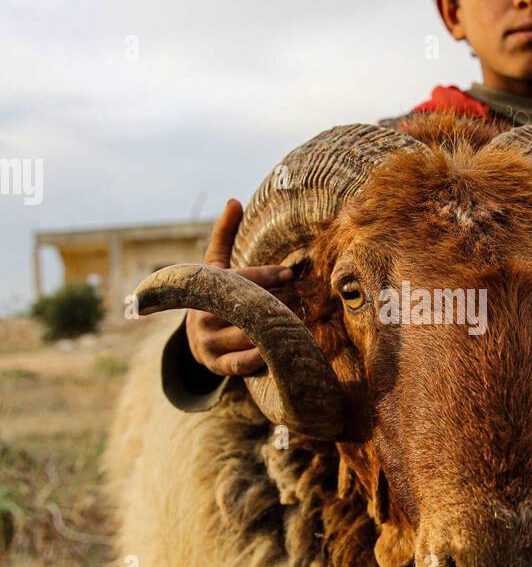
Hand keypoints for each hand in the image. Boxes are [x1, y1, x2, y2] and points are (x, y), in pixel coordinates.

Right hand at [186, 199, 298, 377]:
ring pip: (246, 335)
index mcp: (203, 289)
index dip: (266, 276)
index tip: (290, 274)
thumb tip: (234, 200)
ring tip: (299, 319)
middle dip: (276, 301)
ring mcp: (208, 343)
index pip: (238, 280)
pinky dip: (262, 357)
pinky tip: (282, 348)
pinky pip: (241, 364)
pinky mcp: (217, 366)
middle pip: (245, 308)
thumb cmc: (214, 295)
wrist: (196, 340)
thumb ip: (224, 235)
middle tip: (301, 296)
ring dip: (275, 328)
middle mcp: (202, 316)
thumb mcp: (215, 267)